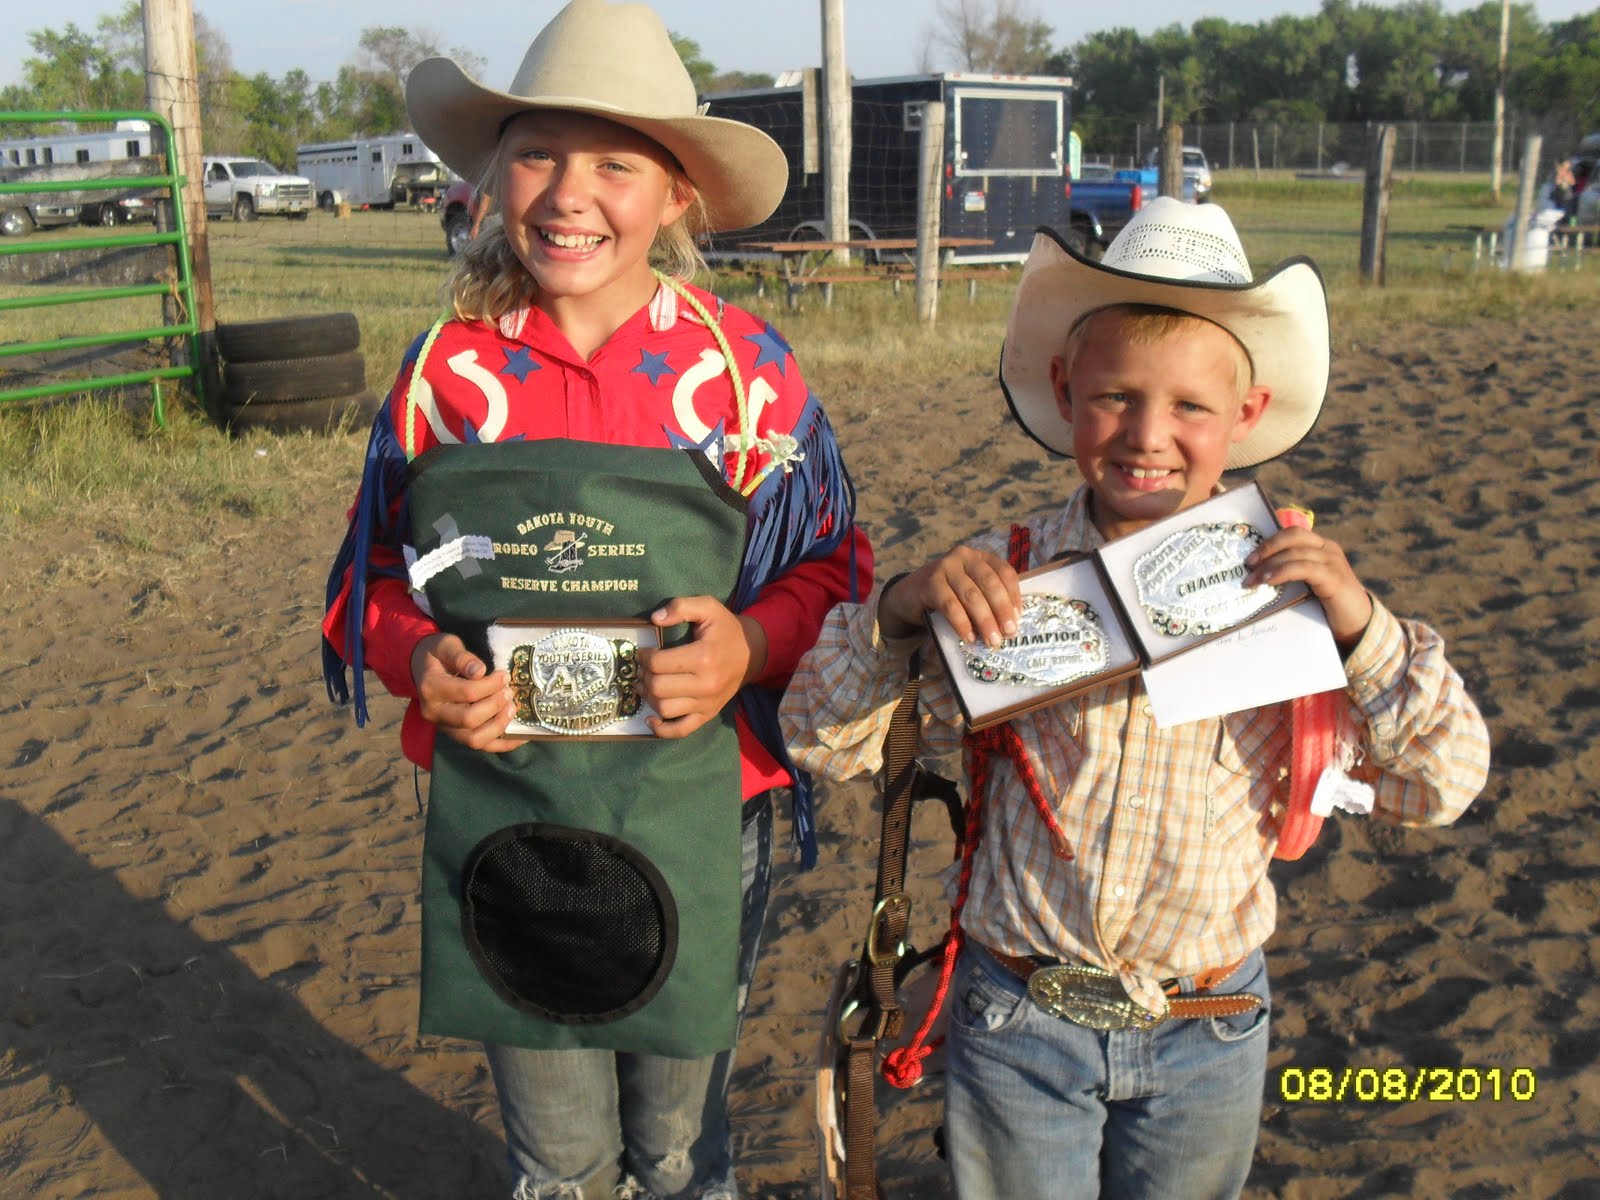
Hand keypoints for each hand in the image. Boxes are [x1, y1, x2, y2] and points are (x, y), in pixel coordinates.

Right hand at [410, 632, 526, 751]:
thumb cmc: (439, 655)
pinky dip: (502, 744)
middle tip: (509, 692)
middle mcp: (434, 713)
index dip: (490, 685)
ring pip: (474, 739)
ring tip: (513, 708)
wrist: (424, 669)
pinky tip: (520, 737)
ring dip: (499, 725)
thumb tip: (479, 671)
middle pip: (469, 719)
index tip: (505, 675)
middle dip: (495, 705)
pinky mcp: (456, 735)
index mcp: (431, 688)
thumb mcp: (447, 646)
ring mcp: (445, 728)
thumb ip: (461, 657)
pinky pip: (481, 746)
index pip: (466, 692)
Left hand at [638, 596, 766, 738]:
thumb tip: (655, 619)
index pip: (658, 663)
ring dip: (648, 698)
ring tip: (646, 685)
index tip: (643, 652)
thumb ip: (681, 606)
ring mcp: (707, 703)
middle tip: (642, 668)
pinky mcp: (708, 714)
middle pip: (658, 688)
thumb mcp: (708, 607)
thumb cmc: (726, 629)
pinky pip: (681, 730)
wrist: (752, 652)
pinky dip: (662, 729)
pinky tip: (651, 719)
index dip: (643, 657)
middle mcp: (705, 684)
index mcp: (703, 657)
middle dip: (643, 677)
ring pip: (664, 709)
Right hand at [880, 546, 1022, 646]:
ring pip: (971, 595)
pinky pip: (950, 605)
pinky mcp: (929, 583)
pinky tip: (968, 637)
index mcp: (979, 557)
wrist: (908, 595)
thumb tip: (1009, 625)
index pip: (1004, 572)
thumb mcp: (969, 590)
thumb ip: (987, 599)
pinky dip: (962, 623)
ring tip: (992, 641)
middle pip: (989, 583)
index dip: (1014, 595)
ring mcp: (945, 567)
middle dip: (1001, 610)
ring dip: (984, 620)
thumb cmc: (946, 595)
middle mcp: (963, 557)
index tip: (1018, 617)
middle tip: (1009, 633)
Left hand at [1245, 526, 1373, 648]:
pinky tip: (1269, 581)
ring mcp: (1333, 562)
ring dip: (1269, 565)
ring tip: (1252, 580)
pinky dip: (1283, 572)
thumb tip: (1254, 576)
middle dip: (1267, 547)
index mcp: (1321, 547)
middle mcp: (1328, 550)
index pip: (1293, 533)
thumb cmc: (1326, 605)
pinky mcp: (1335, 579)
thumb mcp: (1306, 585)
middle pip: (1293, 535)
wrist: (1358, 623)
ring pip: (1296, 552)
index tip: (1249, 556)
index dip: (1269, 540)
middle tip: (1248, 564)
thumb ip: (1289, 575)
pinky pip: (1305, 568)